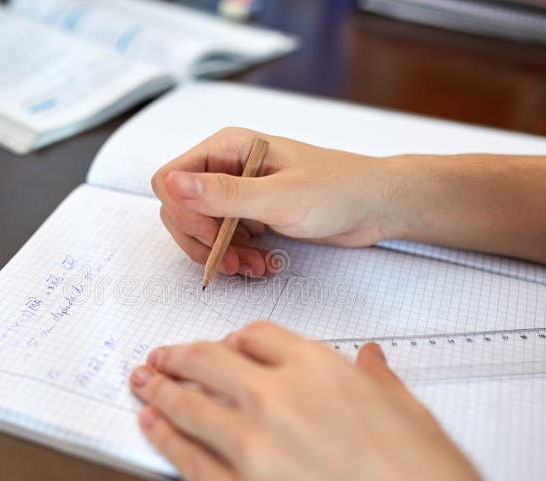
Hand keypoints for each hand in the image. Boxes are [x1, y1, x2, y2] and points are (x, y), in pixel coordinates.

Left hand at [129, 321, 523, 480]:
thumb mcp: (409, 412)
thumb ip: (376, 380)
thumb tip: (370, 360)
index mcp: (319, 370)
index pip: (257, 337)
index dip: (232, 340)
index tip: (221, 346)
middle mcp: (278, 400)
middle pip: (209, 362)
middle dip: (180, 357)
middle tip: (161, 357)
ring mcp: (254, 452)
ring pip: (188, 407)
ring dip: (159, 391)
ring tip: (144, 382)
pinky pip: (190, 463)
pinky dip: (164, 439)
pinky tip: (152, 426)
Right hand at [151, 127, 398, 276]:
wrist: (376, 206)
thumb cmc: (338, 191)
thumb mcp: (278, 196)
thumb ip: (223, 193)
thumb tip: (170, 184)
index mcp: (228, 147)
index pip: (169, 179)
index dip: (184, 214)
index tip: (214, 237)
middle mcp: (227, 166)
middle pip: (180, 209)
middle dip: (203, 243)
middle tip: (234, 263)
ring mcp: (239, 192)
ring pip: (201, 230)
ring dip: (222, 255)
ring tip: (254, 267)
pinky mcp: (252, 213)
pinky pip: (225, 240)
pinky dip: (238, 256)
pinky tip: (264, 263)